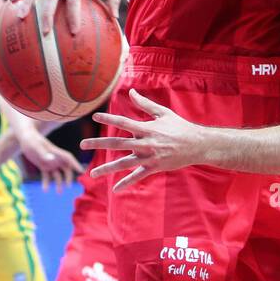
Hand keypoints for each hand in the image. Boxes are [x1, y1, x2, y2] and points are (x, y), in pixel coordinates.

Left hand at [19, 130, 80, 190]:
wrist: (25, 138)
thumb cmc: (31, 140)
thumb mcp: (36, 147)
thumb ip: (44, 154)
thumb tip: (52, 159)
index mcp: (56, 152)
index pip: (69, 159)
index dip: (76, 165)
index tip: (82, 171)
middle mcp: (55, 158)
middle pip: (66, 169)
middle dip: (68, 177)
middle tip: (68, 186)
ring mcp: (50, 163)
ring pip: (57, 174)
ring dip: (59, 183)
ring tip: (59, 193)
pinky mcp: (43, 166)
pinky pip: (46, 176)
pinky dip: (46, 183)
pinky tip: (45, 190)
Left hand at [80, 89, 208, 191]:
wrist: (197, 145)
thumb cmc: (180, 127)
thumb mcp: (163, 113)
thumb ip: (145, 104)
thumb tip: (131, 91)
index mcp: (146, 128)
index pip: (123, 123)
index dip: (108, 120)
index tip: (94, 117)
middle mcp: (145, 143)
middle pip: (117, 144)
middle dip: (98, 144)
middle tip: (82, 145)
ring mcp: (149, 157)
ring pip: (124, 164)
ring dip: (107, 169)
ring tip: (92, 174)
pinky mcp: (154, 168)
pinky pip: (137, 177)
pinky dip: (126, 183)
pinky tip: (115, 189)